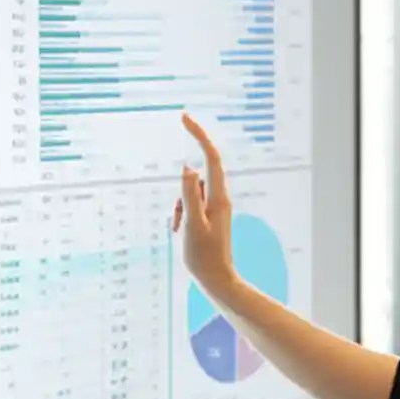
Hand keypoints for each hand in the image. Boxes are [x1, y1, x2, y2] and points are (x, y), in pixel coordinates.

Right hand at [173, 112, 237, 294]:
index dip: (199, 135)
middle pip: (198, 177)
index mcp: (219, 197)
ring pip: (189, 193)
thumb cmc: (204, 256)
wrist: (217, 280)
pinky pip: (190, 205)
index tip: (184, 118)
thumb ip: (189, 195)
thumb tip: (188, 167)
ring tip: (184, 237)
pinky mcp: (209, 216)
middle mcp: (219, 198)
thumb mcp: (193, 224)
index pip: (211, 157)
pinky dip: (182, 216)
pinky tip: (182, 237)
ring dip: (180, 209)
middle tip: (181, 226)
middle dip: (181, 195)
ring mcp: (215, 207)